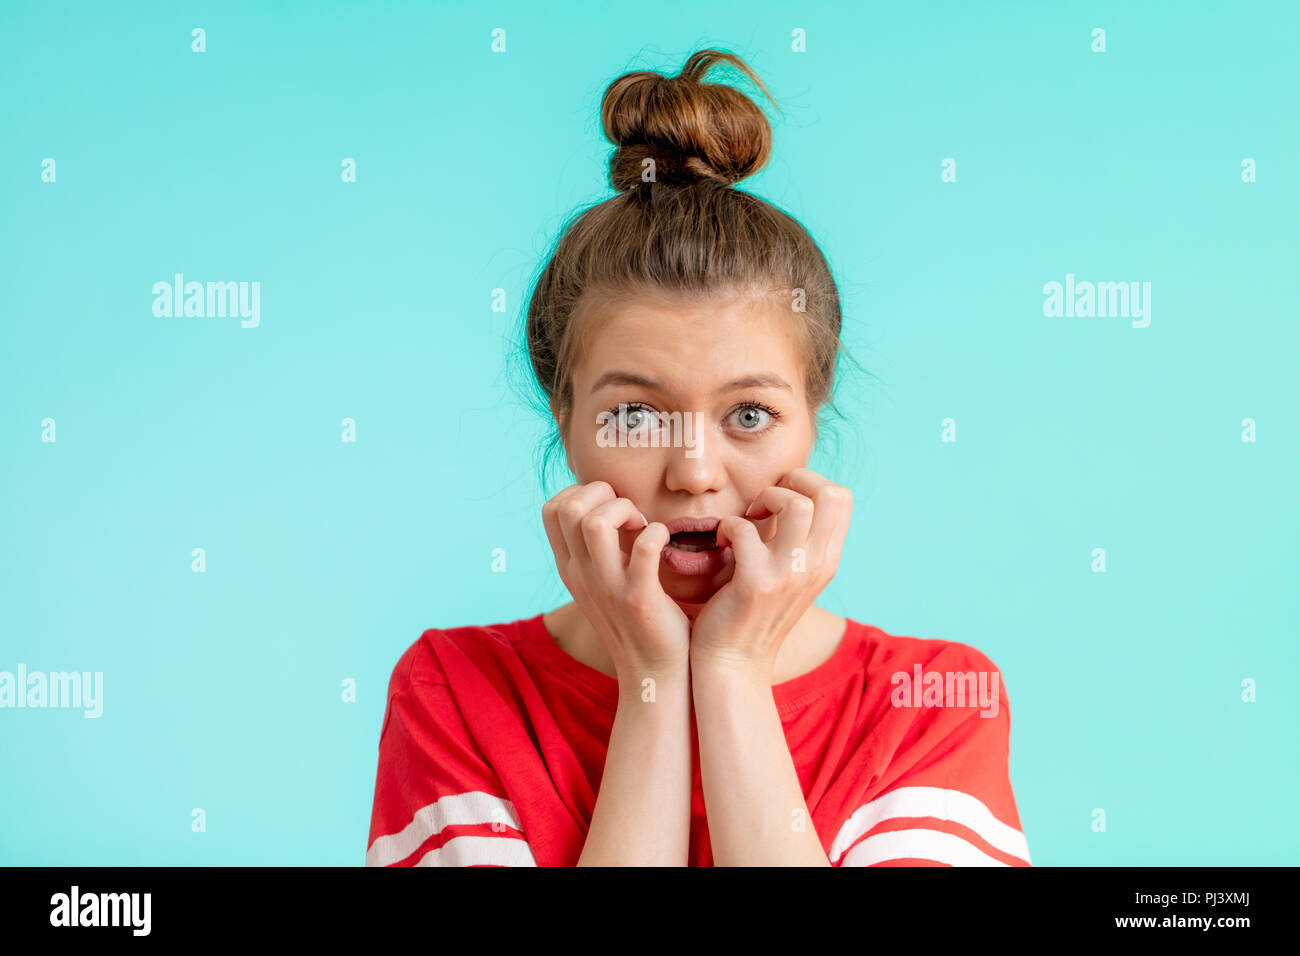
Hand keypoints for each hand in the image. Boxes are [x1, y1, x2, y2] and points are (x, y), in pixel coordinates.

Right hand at [542, 480, 690, 678]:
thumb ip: (596, 549)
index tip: (610, 509)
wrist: (653, 673)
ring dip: (626, 510)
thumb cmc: (635, 620)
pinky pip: (644, 547)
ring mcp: (607, 588)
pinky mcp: (638, 599)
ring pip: (596, 522)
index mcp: (570, 568)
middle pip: (568, 508)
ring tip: (642, 526)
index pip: (551, 509)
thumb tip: (604, 505)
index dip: (581, 493)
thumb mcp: (601, 583)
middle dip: (603, 494)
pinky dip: (657, 533)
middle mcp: (581, 576)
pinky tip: (665, 542)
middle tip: (629, 516)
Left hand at [689, 468, 851, 675]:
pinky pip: (744, 529)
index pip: (842, 496)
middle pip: (829, 493)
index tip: (780, 501)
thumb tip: (788, 494)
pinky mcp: (756, 584)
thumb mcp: (791, 574)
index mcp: (827, 560)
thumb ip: (796, 538)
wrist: (734, 664)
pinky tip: (722, 542)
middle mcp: (817, 565)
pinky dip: (728, 527)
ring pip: (796, 505)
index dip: (809, 483)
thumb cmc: (754, 611)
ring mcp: (789, 575)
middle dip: (791, 482)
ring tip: (748, 521)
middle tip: (764, 505)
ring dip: (764, 500)